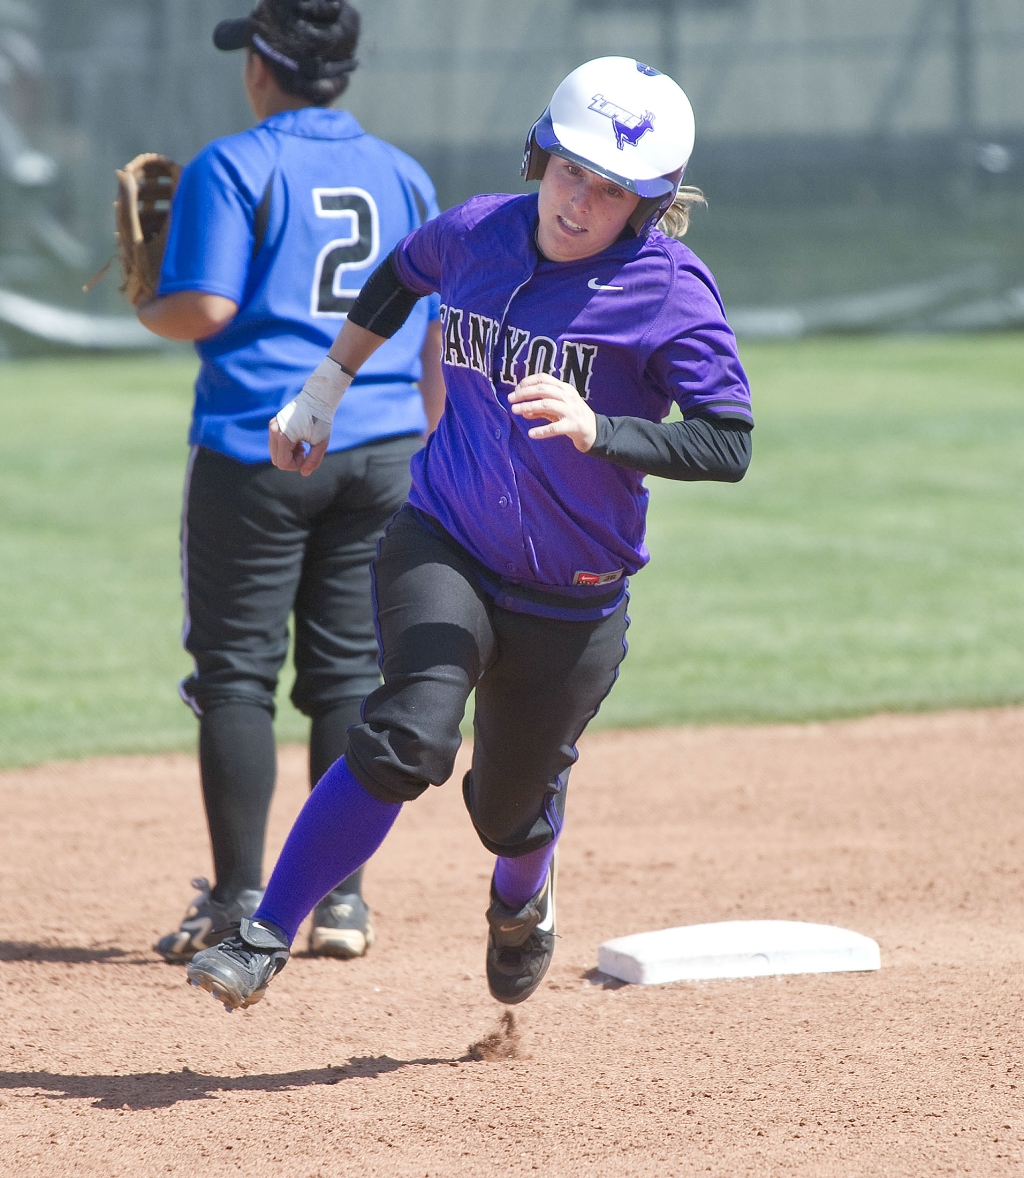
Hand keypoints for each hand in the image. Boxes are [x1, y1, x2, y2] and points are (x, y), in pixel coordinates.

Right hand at [269, 357, 352, 475]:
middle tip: (304, 450)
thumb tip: (304, 473)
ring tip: (302, 444)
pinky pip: (276, 443)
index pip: (283, 463)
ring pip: (275, 452)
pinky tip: (298, 439)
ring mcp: (273, 426)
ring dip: (288, 453)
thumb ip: (313, 460)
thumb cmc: (321, 420)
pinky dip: (286, 446)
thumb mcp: (321, 443)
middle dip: (291, 460)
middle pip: (276, 460)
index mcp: (283, 436)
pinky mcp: (274, 423)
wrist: (317, 398)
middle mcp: (274, 431)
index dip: (296, 465)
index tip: (307, 455)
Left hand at [508, 373, 596, 452]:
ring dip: (528, 407)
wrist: (594, 431)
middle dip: (524, 393)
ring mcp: (571, 410)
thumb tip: (524, 411)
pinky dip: (542, 430)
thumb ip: (541, 408)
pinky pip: (555, 427)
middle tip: (510, 399)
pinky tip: (531, 433)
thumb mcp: (558, 408)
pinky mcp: (573, 426)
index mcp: (564, 388)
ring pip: (547, 404)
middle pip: (543, 389)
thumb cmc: (573, 416)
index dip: (528, 382)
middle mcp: (568, 396)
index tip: (516, 389)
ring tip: (515, 411)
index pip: (544, 378)